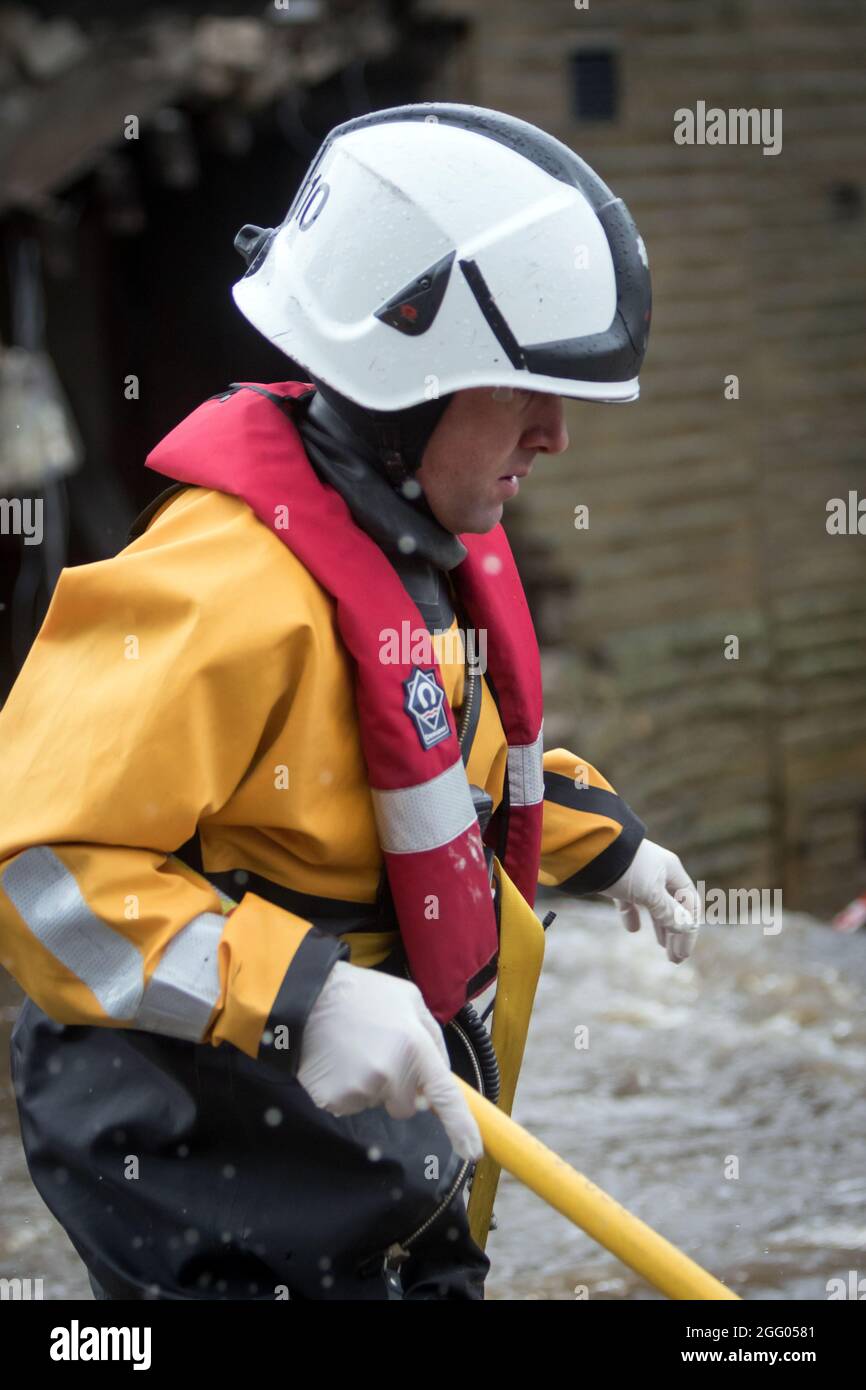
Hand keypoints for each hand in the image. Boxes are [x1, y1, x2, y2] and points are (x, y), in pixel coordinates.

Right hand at [296, 961, 483, 1161]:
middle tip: (379, 1051)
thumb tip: (441, 1075)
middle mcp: (391, 1075)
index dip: (461, 1127)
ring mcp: (361, 1091)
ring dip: (371, 1084)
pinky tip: (338, 1061)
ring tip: (354, 1050)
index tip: (472, 1151)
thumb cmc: (364, 995)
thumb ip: (432, 1037)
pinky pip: (351, 1105)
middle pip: (407, 1106)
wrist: (308, 997)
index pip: (445, 1096)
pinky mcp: (335, 1101)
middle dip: (400, 1087)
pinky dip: (347, 1088)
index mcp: (414, 1048)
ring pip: (378, 1103)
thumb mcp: (409, 999)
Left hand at [599, 839, 700, 962]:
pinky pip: (630, 901)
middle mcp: (658, 872)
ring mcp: (638, 877)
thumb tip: (686, 927)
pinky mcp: (618, 882)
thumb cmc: (626, 868)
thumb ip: (669, 911)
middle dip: (675, 933)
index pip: (689, 904)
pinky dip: (633, 915)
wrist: (589, 850)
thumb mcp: (651, 892)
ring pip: (654, 906)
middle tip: (674, 959)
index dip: (689, 929)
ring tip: (662, 947)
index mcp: (672, 871)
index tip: (683, 953)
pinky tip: (632, 929)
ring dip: (660, 927)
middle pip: (673, 907)